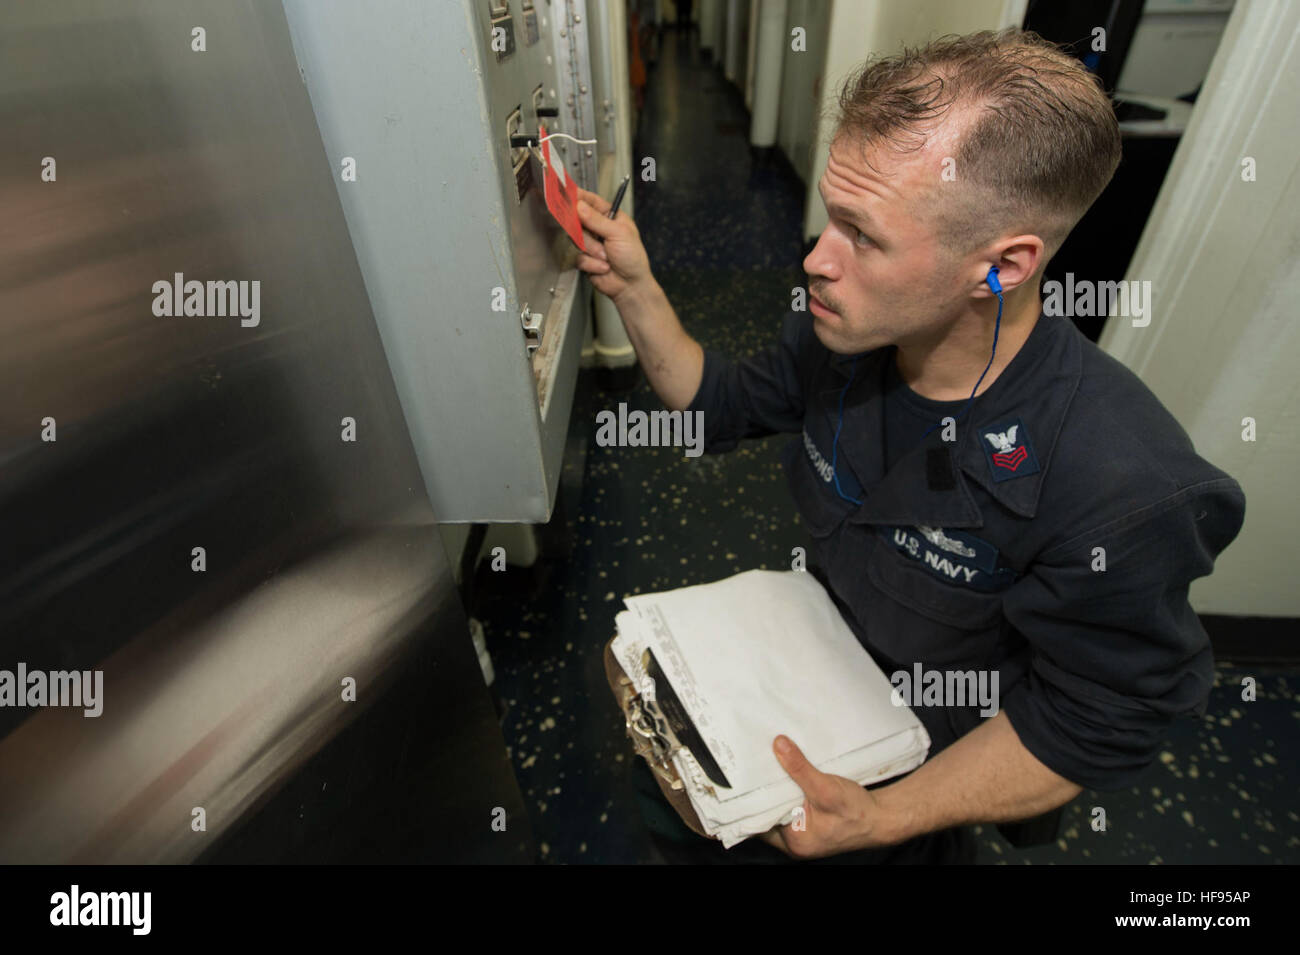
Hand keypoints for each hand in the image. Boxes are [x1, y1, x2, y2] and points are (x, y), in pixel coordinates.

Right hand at [573, 186, 652, 301]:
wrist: (630, 285)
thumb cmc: (632, 258)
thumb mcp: (619, 234)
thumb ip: (597, 220)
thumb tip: (580, 206)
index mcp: (610, 216)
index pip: (591, 201)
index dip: (579, 197)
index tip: (567, 194)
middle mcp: (598, 228)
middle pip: (578, 220)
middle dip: (588, 233)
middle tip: (593, 235)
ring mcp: (590, 243)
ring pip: (577, 240)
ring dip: (593, 250)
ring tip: (606, 257)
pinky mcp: (584, 258)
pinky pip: (578, 257)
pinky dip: (592, 263)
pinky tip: (603, 267)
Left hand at [757, 735, 895, 858]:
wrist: (882, 817)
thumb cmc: (857, 812)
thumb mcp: (826, 788)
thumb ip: (800, 768)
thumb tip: (778, 746)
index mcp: (793, 842)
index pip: (758, 821)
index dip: (749, 799)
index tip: (740, 777)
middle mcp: (794, 841)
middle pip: (767, 813)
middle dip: (762, 790)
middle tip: (751, 765)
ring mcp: (802, 832)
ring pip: (779, 808)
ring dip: (776, 788)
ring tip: (765, 764)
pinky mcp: (810, 822)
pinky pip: (791, 805)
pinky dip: (788, 790)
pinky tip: (785, 773)